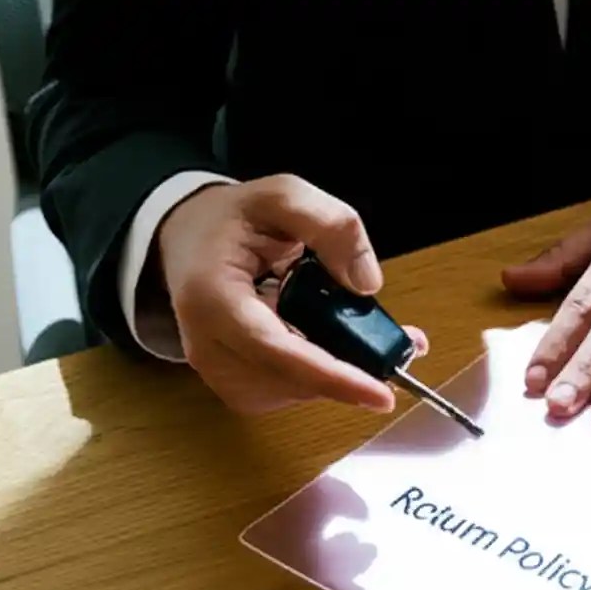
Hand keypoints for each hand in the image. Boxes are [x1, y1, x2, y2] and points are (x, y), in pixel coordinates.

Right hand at [156, 174, 426, 414]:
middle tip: (403, 345)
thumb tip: (367, 284)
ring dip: (338, 373)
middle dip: (350, 372)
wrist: (187, 238)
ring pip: (292, 392)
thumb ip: (331, 225)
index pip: (275, 351)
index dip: (330, 376)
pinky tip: (334, 343)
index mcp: (213, 298)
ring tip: (371, 338)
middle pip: (289, 380)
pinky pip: (286, 390)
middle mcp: (207, 346)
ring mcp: (216, 371)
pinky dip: (320, 374)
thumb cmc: (232, 218)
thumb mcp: (282, 196)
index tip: (380, 394)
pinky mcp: (232, 382)